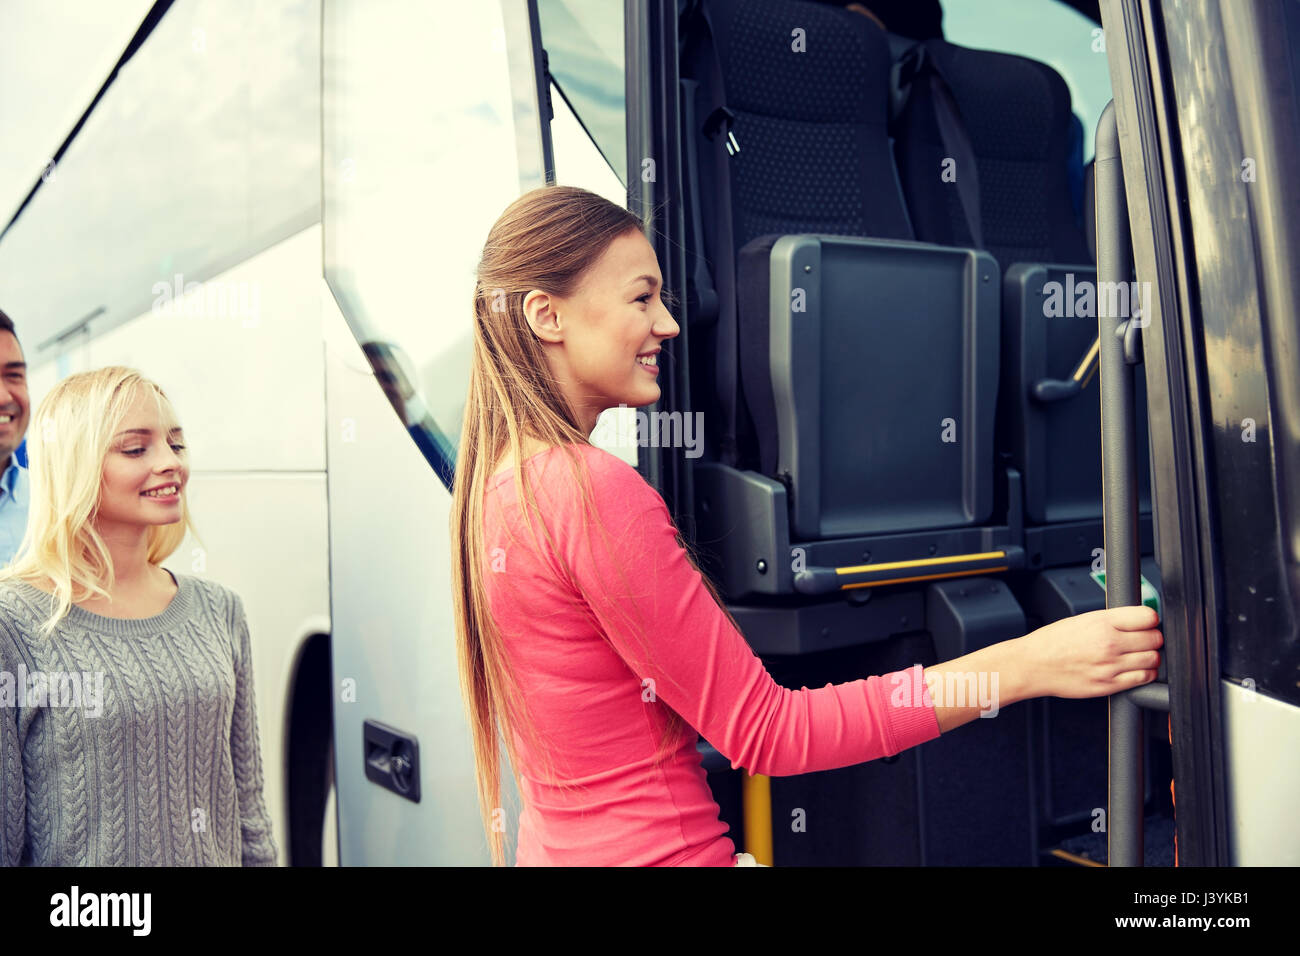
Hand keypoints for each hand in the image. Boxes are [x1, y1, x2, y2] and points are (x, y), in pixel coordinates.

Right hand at [1017, 605, 1163, 699]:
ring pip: (1153, 659)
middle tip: (1143, 640)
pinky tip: (1135, 669)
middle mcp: (1109, 643)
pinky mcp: (1110, 685)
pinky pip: (1144, 678)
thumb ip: (1111, 620)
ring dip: (1150, 656)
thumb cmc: (1052, 642)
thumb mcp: (1082, 619)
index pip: (1148, 617)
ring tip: (1138, 655)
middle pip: (1155, 639)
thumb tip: (1136, 621)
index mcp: (1102, 622)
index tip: (1146, 623)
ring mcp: (1111, 665)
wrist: (1033, 664)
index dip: (1150, 620)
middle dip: (1152, 638)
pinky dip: (1145, 673)